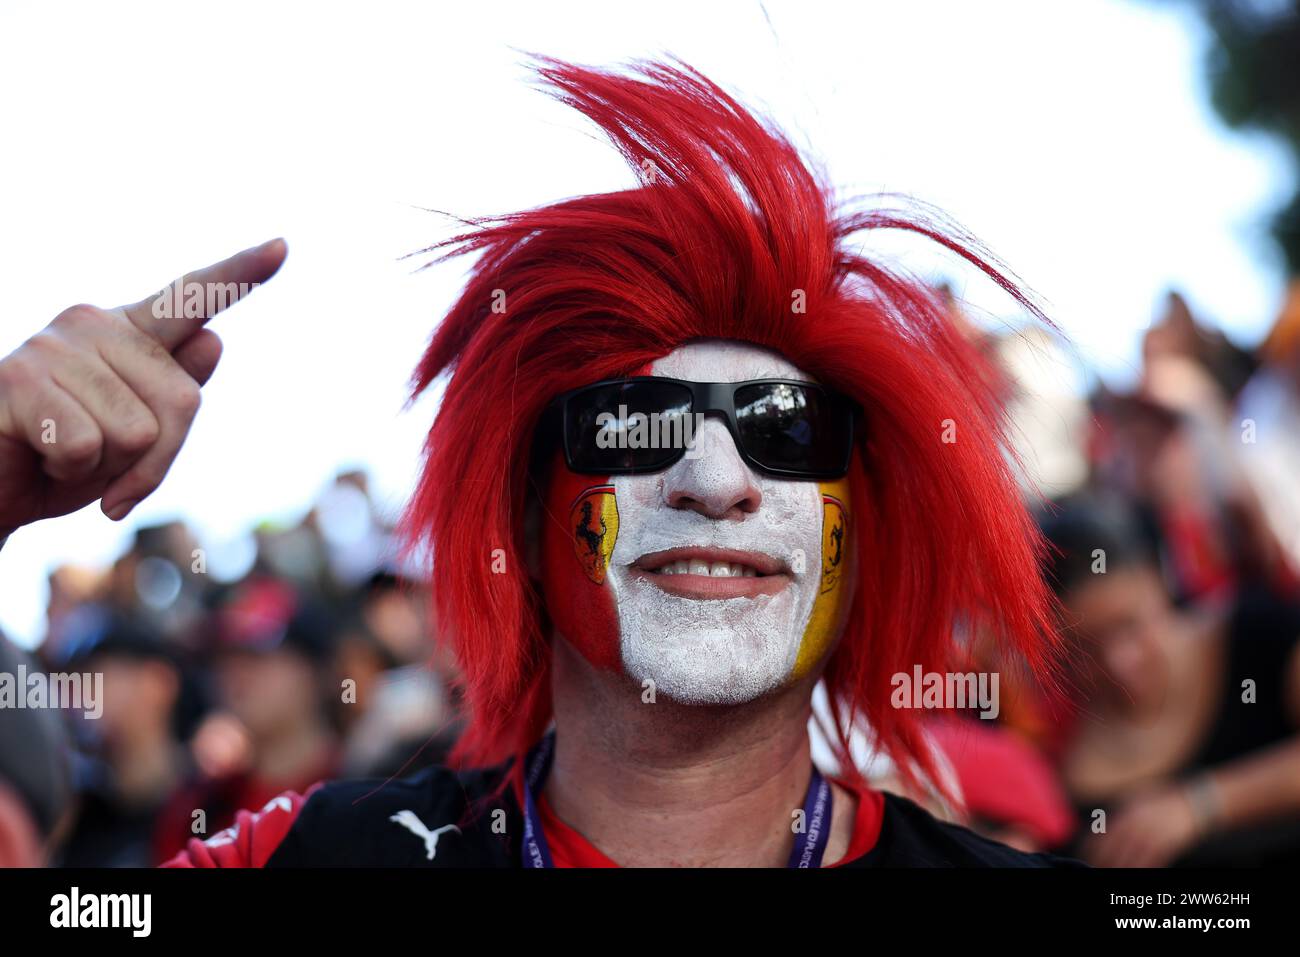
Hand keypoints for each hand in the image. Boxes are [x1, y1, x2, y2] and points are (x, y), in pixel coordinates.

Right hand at [0, 239, 286, 537]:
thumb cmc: (70, 463)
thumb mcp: (139, 442)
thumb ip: (173, 398)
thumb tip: (213, 336)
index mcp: (131, 333)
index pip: (193, 299)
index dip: (239, 275)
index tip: (283, 247)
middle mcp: (93, 324)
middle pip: (182, 399)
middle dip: (156, 457)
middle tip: (107, 468)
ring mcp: (53, 346)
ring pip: (135, 432)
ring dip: (108, 467)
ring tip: (64, 455)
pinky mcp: (19, 379)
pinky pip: (87, 447)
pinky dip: (70, 470)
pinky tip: (40, 455)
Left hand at [1085, 785, 1202, 867]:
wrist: (1192, 801)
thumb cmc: (1162, 802)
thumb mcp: (1136, 802)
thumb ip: (1121, 815)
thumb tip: (1102, 828)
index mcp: (1127, 813)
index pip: (1105, 834)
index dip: (1094, 849)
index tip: (1087, 857)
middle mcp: (1137, 823)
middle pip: (1116, 849)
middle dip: (1106, 862)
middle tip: (1097, 870)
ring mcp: (1153, 833)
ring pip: (1134, 858)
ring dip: (1123, 869)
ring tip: (1114, 875)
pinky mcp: (1168, 843)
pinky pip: (1154, 860)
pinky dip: (1146, 869)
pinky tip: (1138, 874)